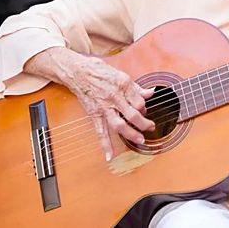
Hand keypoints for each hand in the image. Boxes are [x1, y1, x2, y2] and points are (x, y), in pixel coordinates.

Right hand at [24, 47, 155, 160]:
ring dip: (131, 134)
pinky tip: (109, 156)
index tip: (145, 110)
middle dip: (144, 123)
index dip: (145, 107)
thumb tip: (150, 93)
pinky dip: (105, 145)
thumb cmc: (99, 71)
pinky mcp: (94, 114)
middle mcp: (114, 97)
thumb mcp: (121, 74)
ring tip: (140, 140)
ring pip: (120, 125)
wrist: (78, 72)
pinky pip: (100, 131)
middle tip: (150, 127)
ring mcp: (104, 107)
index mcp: (123, 85)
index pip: (139, 101)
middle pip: (132, 114)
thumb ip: (136, 88)